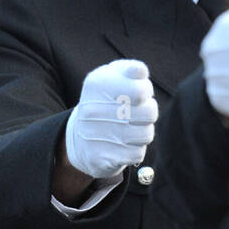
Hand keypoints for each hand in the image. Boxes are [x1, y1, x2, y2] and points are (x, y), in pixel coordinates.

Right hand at [64, 59, 157, 179]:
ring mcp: (95, 135)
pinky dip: (135, 150)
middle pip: (149, 112)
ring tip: (132, 128)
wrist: (79, 138)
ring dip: (143, 132)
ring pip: (146, 135)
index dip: (146, 91)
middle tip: (137, 113)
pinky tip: (124, 145)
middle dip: (148, 112)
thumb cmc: (106, 101)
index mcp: (97, 85)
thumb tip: (140, 71)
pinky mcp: (102, 159)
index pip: (141, 90)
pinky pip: (137, 154)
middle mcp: (92, 110)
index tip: (138, 94)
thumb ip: (131, 69)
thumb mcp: (113, 78)